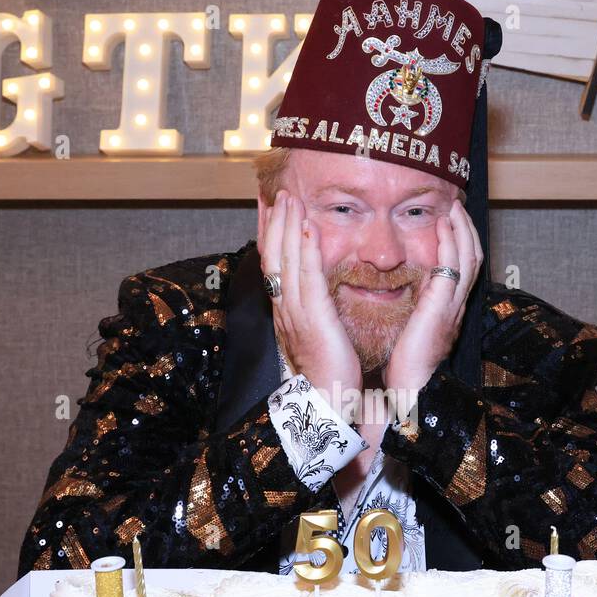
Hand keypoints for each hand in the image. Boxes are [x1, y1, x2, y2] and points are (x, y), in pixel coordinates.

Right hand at [259, 189, 360, 418]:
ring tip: (291, 198)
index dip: (269, 236)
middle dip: (274, 222)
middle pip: (273, 257)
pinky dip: (307, 248)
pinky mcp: (314, 318)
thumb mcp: (316, 337)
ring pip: (286, 260)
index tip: (269, 209)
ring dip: (288, 225)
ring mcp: (296, 312)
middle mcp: (284, 309)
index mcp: (285, 313)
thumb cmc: (328, 375)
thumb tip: (314, 296)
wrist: (327, 404)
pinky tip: (309, 226)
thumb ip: (313, 313)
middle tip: (278, 193)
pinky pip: (308, 276)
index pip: (273, 266)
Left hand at [384, 197, 482, 409]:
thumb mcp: (416, 332)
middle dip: (467, 230)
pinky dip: (449, 242)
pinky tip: (442, 225)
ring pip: (468, 257)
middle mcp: (457, 305)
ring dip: (461, 229)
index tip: (451, 223)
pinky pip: (451, 266)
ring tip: (453, 208)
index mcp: (450, 311)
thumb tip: (413, 295)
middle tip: (457, 207)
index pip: (464, 269)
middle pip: (473, 258)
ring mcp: (453, 305)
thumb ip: (419, 311)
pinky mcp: (442, 306)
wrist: (412, 390)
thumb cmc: (408, 369)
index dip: (461, 244)